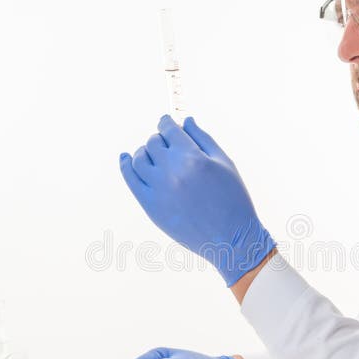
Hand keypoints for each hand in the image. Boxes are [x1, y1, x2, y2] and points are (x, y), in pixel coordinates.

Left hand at [119, 115, 274, 285]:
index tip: (167, 122)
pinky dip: (126, 165)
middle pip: (153, 142)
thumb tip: (185, 120)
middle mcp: (173, 172)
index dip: (167, 123)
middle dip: (160, 139)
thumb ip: (203, 139)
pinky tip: (125, 158)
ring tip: (153, 155)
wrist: (230, 238)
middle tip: (167, 144)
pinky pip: (131, 179)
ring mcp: (159, 190)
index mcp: (193, 158)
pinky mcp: (151, 206)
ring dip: (144, 152)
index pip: (169, 129)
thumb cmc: (233, 199)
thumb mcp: (225, 163)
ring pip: (139, 158)